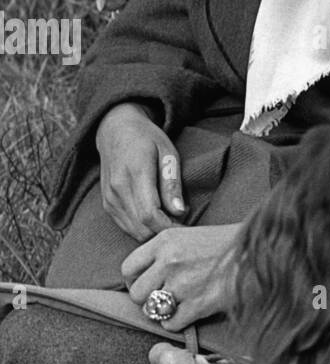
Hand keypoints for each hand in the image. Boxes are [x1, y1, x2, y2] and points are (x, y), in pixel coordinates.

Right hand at [96, 102, 187, 240]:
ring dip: (155, 234)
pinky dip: (143, 229)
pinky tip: (157, 219)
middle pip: (142, 228)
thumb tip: (180, 212)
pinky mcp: (107, 204)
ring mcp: (110, 198)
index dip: (170, 227)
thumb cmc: (146, 138)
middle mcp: (118, 189)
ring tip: (172, 221)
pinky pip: (126, 227)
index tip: (187, 226)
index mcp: (135, 173)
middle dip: (165, 233)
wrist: (115, 130)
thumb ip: (172, 183)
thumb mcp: (167, 152)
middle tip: (183, 225)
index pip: (150, 215)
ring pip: (134, 232)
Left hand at [123, 223, 240, 329]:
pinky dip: (177, 323)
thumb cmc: (229, 242)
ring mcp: (183, 284)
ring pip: (153, 310)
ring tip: (175, 308)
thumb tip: (149, 273)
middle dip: (147, 300)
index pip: (128, 267)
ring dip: (162, 313)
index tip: (144, 285)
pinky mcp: (198, 304)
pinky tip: (188, 315)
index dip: (134, 281)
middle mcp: (169, 262)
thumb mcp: (191, 235)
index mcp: (165, 241)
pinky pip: (172, 323)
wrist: (259, 251)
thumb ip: (166, 251)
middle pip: (137, 293)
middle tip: (160, 300)